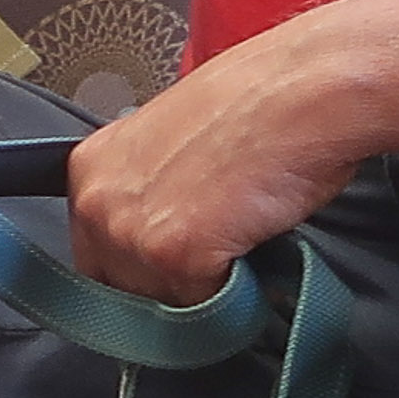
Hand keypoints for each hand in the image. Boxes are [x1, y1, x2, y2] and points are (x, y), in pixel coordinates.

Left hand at [63, 27, 355, 300]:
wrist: (307, 92)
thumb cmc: (259, 105)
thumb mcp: (174, 145)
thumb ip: (150, 191)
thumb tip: (160, 237)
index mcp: (90, 169)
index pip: (95, 254)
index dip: (140, 268)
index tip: (172, 268)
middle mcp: (96, 202)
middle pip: (121, 287)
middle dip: (168, 283)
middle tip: (216, 255)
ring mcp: (130, 232)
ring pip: (160, 302)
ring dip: (203, 290)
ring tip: (240, 244)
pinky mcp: (173, 256)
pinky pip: (201, 305)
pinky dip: (235, 292)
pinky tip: (252, 246)